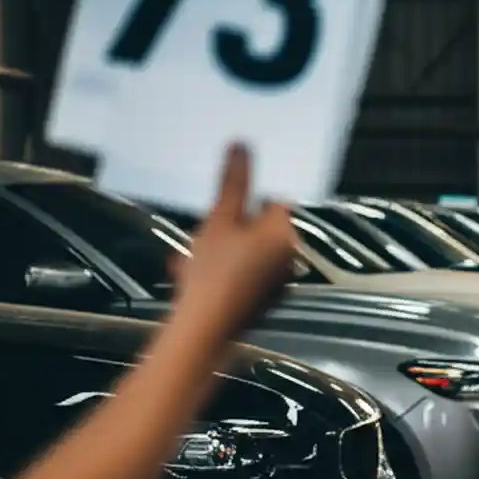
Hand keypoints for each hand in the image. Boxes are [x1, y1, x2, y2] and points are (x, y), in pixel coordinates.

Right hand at [168, 143, 294, 349]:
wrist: (202, 333)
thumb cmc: (213, 273)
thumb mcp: (219, 219)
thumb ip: (233, 181)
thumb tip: (241, 145)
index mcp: (285, 233)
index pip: (275, 200)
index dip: (249, 196)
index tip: (225, 199)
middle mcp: (289, 257)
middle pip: (260, 227)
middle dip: (230, 225)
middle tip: (203, 229)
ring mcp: (277, 283)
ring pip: (248, 252)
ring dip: (221, 248)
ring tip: (189, 255)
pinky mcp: (262, 302)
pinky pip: (243, 275)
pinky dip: (222, 271)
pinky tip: (191, 275)